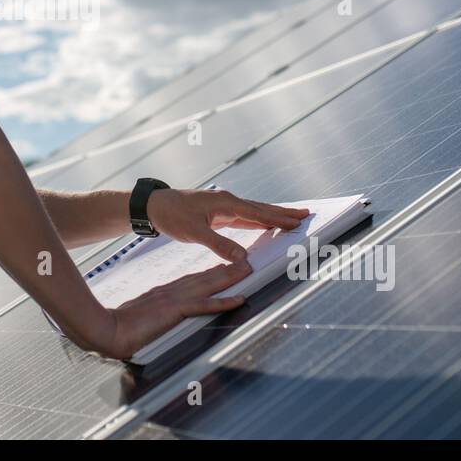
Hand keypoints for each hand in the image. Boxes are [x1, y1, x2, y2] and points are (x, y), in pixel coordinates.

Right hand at [91, 258, 254, 359]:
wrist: (109, 330)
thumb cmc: (119, 326)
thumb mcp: (138, 316)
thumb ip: (149, 314)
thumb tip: (153, 318)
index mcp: (163, 293)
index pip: (192, 281)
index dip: (210, 273)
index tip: (223, 266)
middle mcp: (172, 292)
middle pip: (204, 278)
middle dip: (226, 270)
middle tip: (245, 261)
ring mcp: (175, 299)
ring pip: (208, 286)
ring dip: (230, 278)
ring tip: (247, 269)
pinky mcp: (175, 310)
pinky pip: (204, 305)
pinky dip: (223, 301)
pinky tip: (238, 298)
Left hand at [146, 186, 309, 262]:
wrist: (154, 205)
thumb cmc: (172, 216)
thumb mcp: (194, 232)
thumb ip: (219, 245)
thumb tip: (244, 259)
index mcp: (225, 203)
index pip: (258, 212)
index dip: (278, 219)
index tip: (298, 221)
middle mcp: (228, 201)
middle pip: (261, 208)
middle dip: (283, 212)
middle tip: (306, 214)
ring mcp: (223, 206)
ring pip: (254, 211)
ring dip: (273, 215)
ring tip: (292, 217)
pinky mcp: (217, 212)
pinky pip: (244, 216)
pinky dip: (258, 219)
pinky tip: (264, 222)